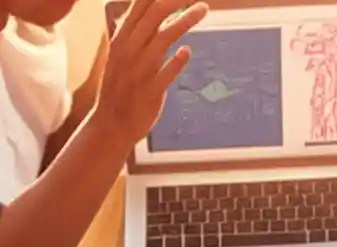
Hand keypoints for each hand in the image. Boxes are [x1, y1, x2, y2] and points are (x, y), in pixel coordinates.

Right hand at [89, 0, 208, 149]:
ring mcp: (139, 70)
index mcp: (122, 40)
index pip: (139, 8)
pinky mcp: (150, 90)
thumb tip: (149, 13)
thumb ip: (136, 34)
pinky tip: (187, 51)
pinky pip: (164, 72)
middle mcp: (129, 51)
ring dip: (183, 21)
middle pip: (153, 17)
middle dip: (175, 0)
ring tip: (203, 8)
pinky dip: (175, 61)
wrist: (111, 124)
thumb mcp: (122, 56)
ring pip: (162, 39)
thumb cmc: (120, 88)